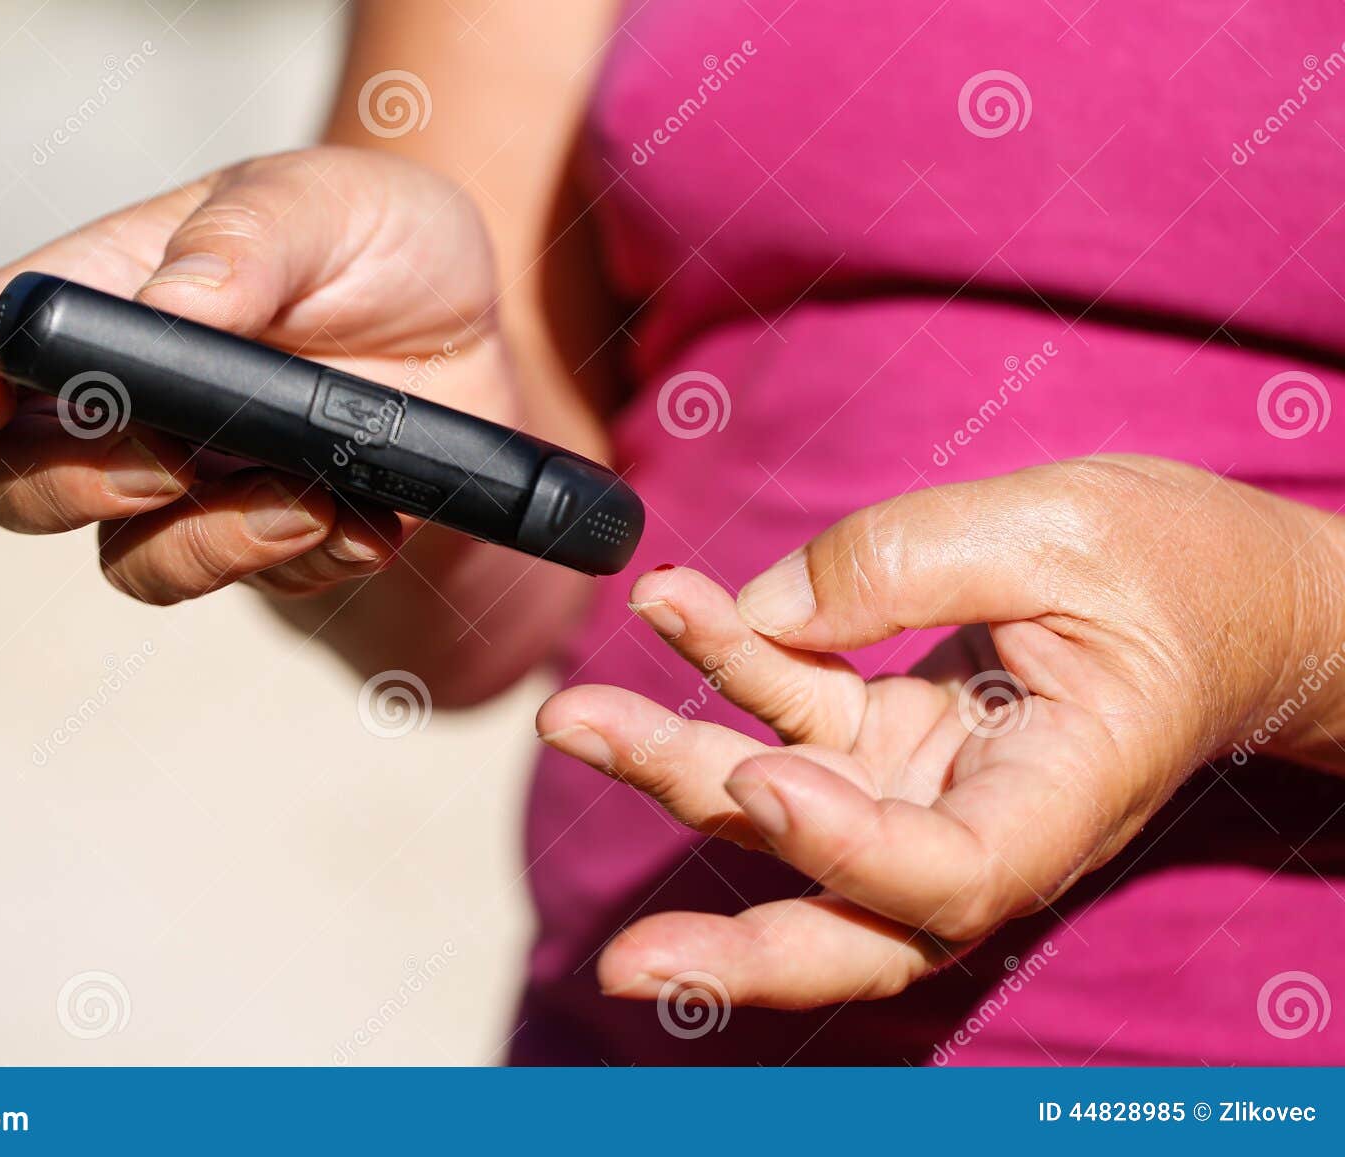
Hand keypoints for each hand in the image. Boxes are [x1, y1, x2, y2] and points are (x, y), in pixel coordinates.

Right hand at [0, 147, 513, 603]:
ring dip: (211, 543)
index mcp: (97, 301)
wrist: (478, 330)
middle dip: (77, 486)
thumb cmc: (374, 242)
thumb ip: (244, 243)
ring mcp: (190, 490)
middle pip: (16, 487)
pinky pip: (263, 584)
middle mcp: (120, 409)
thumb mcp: (322, 204)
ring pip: (135, 564)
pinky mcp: (268, 545)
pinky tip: (370, 519)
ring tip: (304, 500)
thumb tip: (174, 304)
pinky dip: (313, 557)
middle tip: (168, 459)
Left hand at [537, 455, 1344, 1008]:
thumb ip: (909, 561)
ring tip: (576, 721)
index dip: (845, 851)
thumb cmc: (1178, 570)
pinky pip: (788, 710)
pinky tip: (669, 606)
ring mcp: (918, 784)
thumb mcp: (1062, 531)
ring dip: (674, 768)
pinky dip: (725, 662)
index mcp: (1056, 805)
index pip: (947, 878)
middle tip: (624, 962)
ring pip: (781, 812)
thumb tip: (764, 609)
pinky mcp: (880, 735)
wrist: (1222, 590)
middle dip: (731, 951)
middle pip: (845, 919)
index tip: (760, 780)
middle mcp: (975, 822)